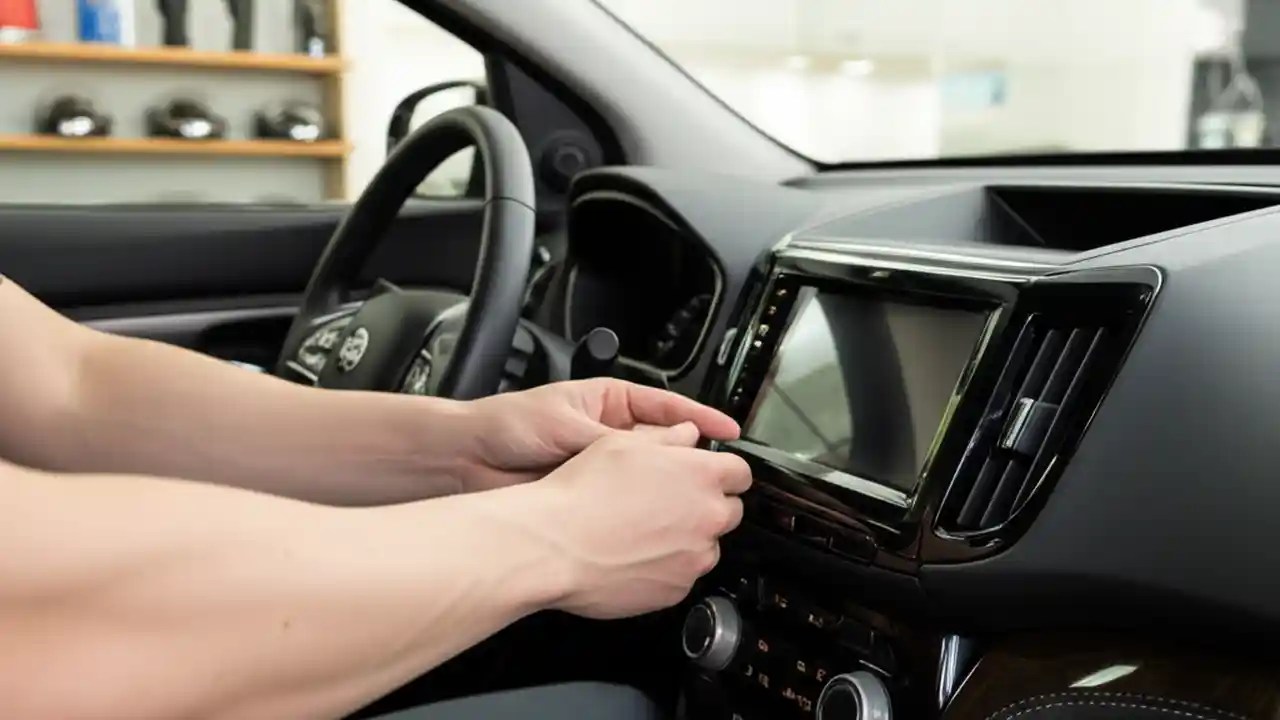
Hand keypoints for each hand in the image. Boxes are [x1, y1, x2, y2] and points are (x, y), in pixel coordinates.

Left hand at [459, 379, 739, 491]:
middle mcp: (609, 435)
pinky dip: (637, 513)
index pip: (667, 409)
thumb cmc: (508, 424)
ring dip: (662, 490)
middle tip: (715, 475)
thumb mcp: (569, 423)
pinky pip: (622, 505)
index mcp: (609, 403)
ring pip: (645, 480)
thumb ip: (617, 441)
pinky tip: (652, 520)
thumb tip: (665, 448)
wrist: (465, 461)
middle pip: (662, 447)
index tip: (730, 433)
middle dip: (688, 461)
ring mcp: (600, 469)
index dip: (701, 421)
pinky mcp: (588, 498)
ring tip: (687, 500)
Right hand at [523, 422, 751, 618]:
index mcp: (701, 476)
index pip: (741, 473)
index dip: (722, 472)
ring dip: (688, 539)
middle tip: (668, 502)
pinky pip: (683, 576)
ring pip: (706, 546)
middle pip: (729, 511)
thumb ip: (667, 438)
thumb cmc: (582, 493)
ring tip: (644, 532)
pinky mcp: (676, 591)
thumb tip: (688, 435)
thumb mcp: (623, 444)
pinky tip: (634, 556)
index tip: (708, 475)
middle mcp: (707, 518)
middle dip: (707, 505)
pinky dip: (667, 567)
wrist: (554, 547)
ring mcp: (694, 559)